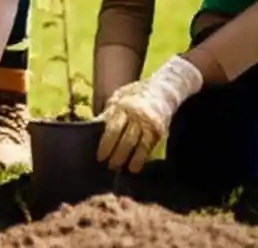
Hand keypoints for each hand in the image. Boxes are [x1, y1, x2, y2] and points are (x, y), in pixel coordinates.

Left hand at [97, 54, 202, 172]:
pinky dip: (145, 156)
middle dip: (118, 155)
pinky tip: (138, 164)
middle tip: (110, 166)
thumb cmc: (135, 93)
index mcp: (123, 106)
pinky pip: (151, 145)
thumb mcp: (118, 97)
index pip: (113, 129)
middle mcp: (138, 116)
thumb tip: (93, 126)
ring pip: (141, 145)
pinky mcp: (161, 130)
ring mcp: (151, 123)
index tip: (100, 157)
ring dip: (133, 159)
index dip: (106, 145)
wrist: (164, 88)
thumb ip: (108, 112)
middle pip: (126, 139)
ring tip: (127, 169)